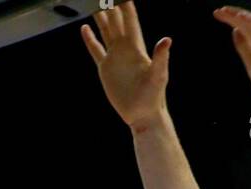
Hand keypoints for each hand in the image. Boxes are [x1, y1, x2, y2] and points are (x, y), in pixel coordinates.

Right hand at [81, 2, 170, 131]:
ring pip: (105, 31)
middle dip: (110, 5)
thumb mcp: (158, 76)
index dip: (125, 4)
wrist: (143, 115)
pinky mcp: (106, 69)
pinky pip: (96, 50)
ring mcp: (115, 58)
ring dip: (100, 17)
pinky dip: (90, 40)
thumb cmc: (154, 97)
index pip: (130, 19)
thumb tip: (166, 40)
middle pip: (116, 20)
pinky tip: (84, 28)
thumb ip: (161, 57)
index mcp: (136, 47)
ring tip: (93, 3)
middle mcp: (124, 49)